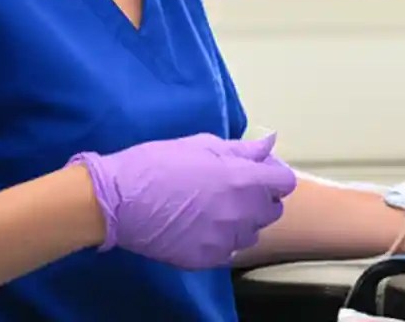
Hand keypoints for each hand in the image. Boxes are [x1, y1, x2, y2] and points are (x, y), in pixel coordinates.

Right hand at [67, 133, 297, 268]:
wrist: (119, 200)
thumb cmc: (157, 163)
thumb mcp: (200, 144)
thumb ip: (241, 149)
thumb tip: (269, 145)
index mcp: (242, 179)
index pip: (285, 183)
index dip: (273, 175)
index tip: (258, 172)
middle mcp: (241, 212)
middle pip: (272, 210)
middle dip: (260, 198)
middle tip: (233, 189)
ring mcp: (225, 239)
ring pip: (252, 233)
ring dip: (242, 222)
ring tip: (214, 210)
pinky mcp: (207, 259)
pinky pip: (228, 250)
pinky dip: (221, 240)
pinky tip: (199, 227)